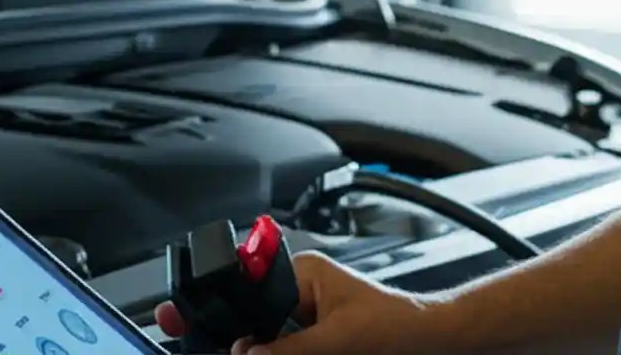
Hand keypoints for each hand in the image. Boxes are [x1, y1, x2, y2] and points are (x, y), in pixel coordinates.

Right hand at [154, 251, 441, 354]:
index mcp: (303, 274)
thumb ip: (290, 348)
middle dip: (231, 335)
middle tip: (205, 344)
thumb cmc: (401, 325)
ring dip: (254, 347)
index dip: (216, 304)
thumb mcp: (340, 339)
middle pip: (247, 316)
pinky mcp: (313, 342)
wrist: (434, 343)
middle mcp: (299, 293)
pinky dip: (271, 354)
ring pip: (262, 339)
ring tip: (239, 347)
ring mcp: (304, 320)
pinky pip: (280, 348)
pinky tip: (260, 353)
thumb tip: (244, 354)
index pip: (245, 283)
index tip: (186, 316)